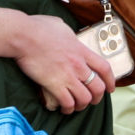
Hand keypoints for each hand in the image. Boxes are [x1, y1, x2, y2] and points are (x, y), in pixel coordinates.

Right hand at [0, 8, 114, 113]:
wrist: (23, 35)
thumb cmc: (38, 28)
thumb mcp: (61, 25)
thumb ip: (69, 34)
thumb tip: (67, 36)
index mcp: (81, 50)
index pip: (104, 68)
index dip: (110, 81)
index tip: (110, 87)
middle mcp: (78, 65)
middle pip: (98, 88)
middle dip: (97, 97)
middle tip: (91, 100)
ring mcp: (67, 75)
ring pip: (85, 99)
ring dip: (81, 105)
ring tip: (75, 106)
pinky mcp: (54, 84)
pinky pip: (67, 103)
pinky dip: (67, 108)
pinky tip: (62, 108)